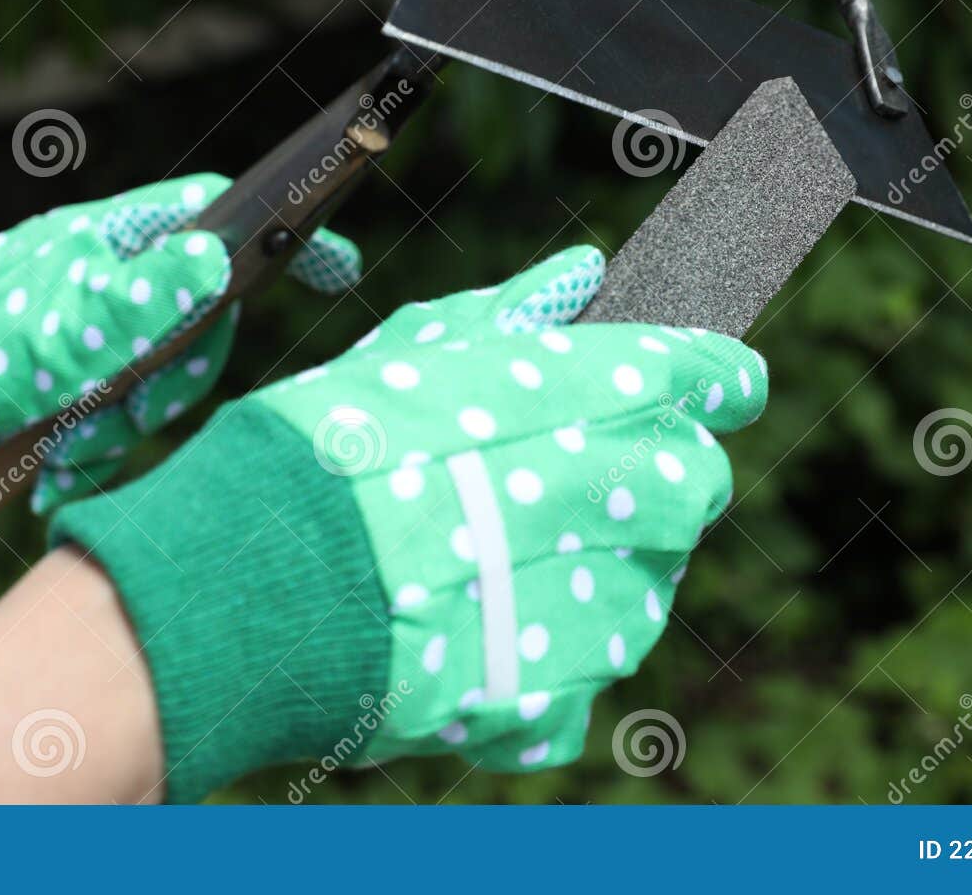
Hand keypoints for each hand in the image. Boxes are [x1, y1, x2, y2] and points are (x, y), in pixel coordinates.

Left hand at [0, 173, 360, 510]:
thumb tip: (220, 257)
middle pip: (206, 316)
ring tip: (74, 436)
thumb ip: (151, 298)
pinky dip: (104, 433)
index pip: (223, 214)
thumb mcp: (73, 330)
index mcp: (123, 237)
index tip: (339, 264)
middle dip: (175, 376)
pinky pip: (132, 398)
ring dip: (128, 416)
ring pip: (170, 367)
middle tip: (130, 408)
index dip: (285, 235)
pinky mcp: (93, 359)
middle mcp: (124, 268)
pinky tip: (64, 454)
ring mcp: (110, 314)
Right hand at [48, 244, 765, 800]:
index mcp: (599, 397)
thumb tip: (580, 274)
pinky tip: (472, 638)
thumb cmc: (329, 443)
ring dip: (592, 574)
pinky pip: (578, 686)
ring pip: (643, 588)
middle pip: (695, 484)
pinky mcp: (553, 697)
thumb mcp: (415, 347)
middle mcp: (625, 499)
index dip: (711, 379)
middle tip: (564, 477)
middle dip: (652, 475)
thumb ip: (514, 311)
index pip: (711, 376)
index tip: (705, 387)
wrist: (259, 578)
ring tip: (491, 561)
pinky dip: (537, 670)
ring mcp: (598, 610)